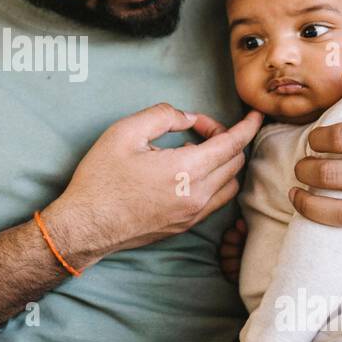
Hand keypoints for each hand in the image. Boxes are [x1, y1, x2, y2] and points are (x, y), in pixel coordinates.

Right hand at [41, 103, 261, 270]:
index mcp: (186, 169)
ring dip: (225, 162)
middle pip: (235, 162)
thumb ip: (162, 116)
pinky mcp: (185, 226)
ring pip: (230, 184)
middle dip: (227, 138)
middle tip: (199, 127)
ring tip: (198, 149)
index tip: (255, 115)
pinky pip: (217, 201)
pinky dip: (217, 181)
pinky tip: (193, 172)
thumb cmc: (100, 179)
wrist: (85, 226)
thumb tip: (188, 118)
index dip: (248, 126)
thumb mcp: (125, 132)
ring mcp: (193, 214)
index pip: (233, 144)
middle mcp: (198, 195)